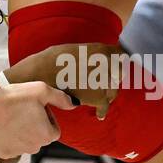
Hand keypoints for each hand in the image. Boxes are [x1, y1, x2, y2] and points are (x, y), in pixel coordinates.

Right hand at [0, 80, 71, 157]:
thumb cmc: (13, 97)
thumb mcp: (41, 90)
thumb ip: (61, 98)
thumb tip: (74, 104)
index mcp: (47, 135)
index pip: (54, 129)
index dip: (47, 118)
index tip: (35, 108)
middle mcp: (35, 148)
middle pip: (40, 137)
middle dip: (35, 126)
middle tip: (22, 111)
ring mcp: (18, 152)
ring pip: (26, 143)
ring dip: (22, 133)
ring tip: (11, 117)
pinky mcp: (4, 154)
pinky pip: (11, 147)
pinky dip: (9, 138)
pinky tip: (3, 126)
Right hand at [5, 41, 122, 117]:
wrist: (41, 73)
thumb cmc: (52, 59)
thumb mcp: (76, 48)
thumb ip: (92, 53)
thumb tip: (100, 58)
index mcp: (101, 50)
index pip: (121, 54)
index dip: (118, 60)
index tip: (117, 65)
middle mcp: (107, 64)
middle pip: (119, 73)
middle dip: (113, 77)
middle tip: (105, 81)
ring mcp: (104, 81)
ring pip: (113, 90)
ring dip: (108, 94)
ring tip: (102, 97)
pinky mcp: (98, 98)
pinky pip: (105, 106)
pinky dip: (101, 111)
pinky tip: (99, 114)